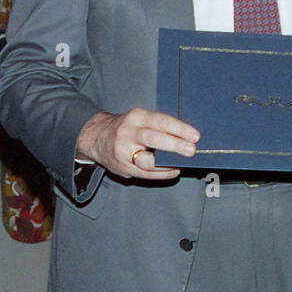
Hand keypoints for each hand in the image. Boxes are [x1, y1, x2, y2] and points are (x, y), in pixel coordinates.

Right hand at [76, 107, 199, 180]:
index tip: (195, 136)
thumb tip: (187, 137)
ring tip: (181, 162)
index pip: (161, 121)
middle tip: (191, 150)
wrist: (96, 137)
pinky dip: (162, 173)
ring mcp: (123, 152)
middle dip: (175, 145)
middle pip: (153, 139)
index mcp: (136, 117)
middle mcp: (128, 133)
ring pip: (147, 161)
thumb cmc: (127, 127)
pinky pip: (145, 174)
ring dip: (168, 163)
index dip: (179, 129)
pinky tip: (173, 170)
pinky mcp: (122, 167)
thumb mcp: (140, 118)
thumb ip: (160, 126)